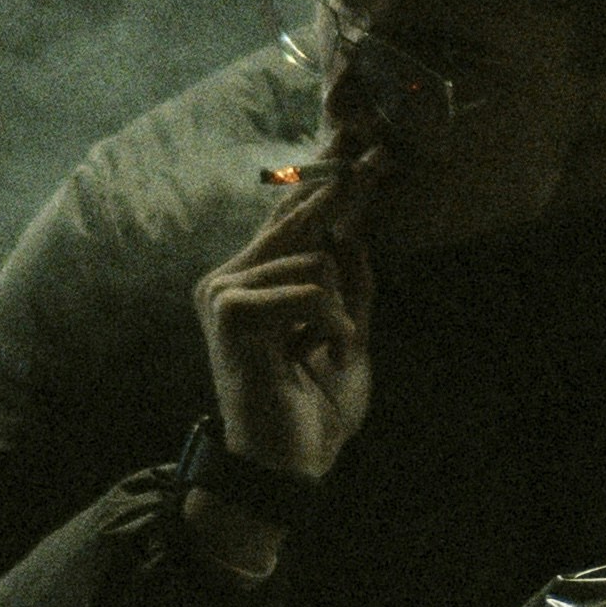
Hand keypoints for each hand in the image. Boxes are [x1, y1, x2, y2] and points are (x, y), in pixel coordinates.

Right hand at [194, 164, 374, 485]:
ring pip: (314, 261)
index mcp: (253, 283)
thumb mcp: (348, 336)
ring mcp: (224, 293)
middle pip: (297, 217)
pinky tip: (314, 356)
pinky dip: (329, 325)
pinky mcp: (229, 311)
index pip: (293, 220)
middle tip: (381, 151)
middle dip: (344, 187)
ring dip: (338, 313)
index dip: (328, 180)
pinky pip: (308, 289)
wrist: (287, 466)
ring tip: (323, 352)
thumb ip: (350, 286)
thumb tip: (353, 231)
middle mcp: (230, 279)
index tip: (360, 141)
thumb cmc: (312, 411)